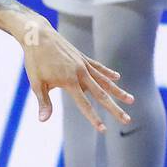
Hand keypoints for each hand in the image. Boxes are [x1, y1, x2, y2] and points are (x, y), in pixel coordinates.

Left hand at [19, 19, 133, 131]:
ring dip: (118, 91)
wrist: (38, 36)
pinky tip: (117, 78)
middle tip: (127, 120)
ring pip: (105, 81)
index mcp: (70, 82)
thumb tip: (43, 121)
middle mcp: (81, 73)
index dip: (94, 118)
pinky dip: (108, 73)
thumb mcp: (36, 83)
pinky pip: (98, 67)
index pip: (85, 104)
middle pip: (101, 95)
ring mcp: (83, 64)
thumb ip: (44, 102)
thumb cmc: (35, 61)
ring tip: (131, 100)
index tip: (104, 130)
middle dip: (115, 109)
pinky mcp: (82, 57)